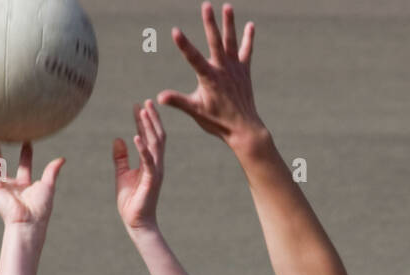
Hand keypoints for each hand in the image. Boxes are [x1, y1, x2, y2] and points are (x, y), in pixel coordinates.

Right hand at [0, 135, 64, 234]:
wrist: (28, 221)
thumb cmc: (39, 209)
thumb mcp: (48, 185)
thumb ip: (52, 171)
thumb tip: (62, 159)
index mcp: (24, 187)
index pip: (24, 166)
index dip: (26, 152)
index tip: (28, 139)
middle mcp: (10, 186)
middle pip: (3, 163)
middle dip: (0, 148)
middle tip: (0, 132)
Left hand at [114, 100, 165, 232]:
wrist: (136, 222)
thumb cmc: (131, 201)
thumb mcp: (121, 174)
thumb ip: (121, 157)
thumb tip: (118, 139)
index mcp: (149, 162)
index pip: (147, 137)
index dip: (143, 121)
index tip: (138, 105)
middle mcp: (156, 164)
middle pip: (157, 136)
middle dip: (152, 118)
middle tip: (146, 101)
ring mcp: (156, 172)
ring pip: (156, 144)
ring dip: (149, 127)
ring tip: (144, 111)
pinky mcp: (151, 180)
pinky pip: (148, 161)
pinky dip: (142, 148)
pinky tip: (135, 136)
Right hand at [157, 3, 263, 148]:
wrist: (244, 129)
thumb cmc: (217, 122)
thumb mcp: (195, 111)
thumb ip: (178, 101)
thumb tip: (159, 98)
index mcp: (209, 78)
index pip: (193, 58)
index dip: (183, 44)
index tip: (175, 30)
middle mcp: (223, 70)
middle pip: (216, 42)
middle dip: (210, 23)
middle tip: (206, 5)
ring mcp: (235, 69)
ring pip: (232, 42)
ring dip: (230, 24)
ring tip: (227, 6)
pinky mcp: (244, 72)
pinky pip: (247, 52)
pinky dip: (249, 39)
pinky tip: (250, 25)